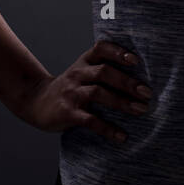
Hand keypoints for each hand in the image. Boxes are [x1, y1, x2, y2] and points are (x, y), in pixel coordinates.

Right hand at [14, 40, 150, 143]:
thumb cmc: (71, 87)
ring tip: (140, 110)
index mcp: (84, 61)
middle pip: (104, 72)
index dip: (118, 52)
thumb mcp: (83, 72)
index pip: (101, 49)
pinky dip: (107, 128)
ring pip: (98, 93)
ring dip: (122, 102)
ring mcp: (72, 93)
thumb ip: (105, 70)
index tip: (136, 60)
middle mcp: (78, 74)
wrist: (36, 102)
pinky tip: (121, 136)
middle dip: (127, 82)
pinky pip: (90, 120)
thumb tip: (142, 79)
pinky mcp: (68, 113)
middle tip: (147, 93)